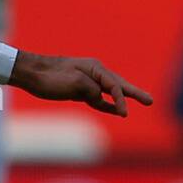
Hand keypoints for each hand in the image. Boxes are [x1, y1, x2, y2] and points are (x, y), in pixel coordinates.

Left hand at [10, 52, 152, 117]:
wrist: (31, 73)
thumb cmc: (51, 77)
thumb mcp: (74, 84)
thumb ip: (92, 91)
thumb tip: (99, 98)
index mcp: (95, 68)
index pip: (114, 86)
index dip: (121, 100)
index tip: (124, 114)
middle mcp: (94, 72)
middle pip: (118, 85)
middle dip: (134, 93)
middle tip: (151, 101)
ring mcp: (86, 80)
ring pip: (109, 91)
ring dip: (123, 99)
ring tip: (140, 102)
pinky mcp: (78, 89)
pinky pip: (97, 97)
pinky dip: (107, 103)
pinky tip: (114, 109)